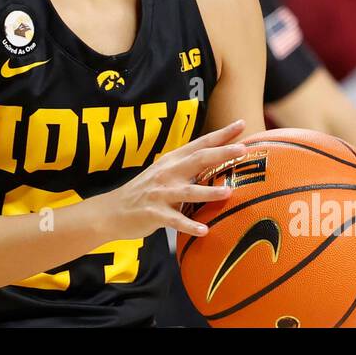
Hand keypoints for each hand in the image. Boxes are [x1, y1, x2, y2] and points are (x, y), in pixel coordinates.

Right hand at [99, 119, 247, 240]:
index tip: (241, 124)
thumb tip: (217, 162)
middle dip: (221, 153)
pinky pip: (175, 220)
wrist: (112, 210)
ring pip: (188, 191)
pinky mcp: (153, 213)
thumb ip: (187, 167)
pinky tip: (204, 230)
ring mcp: (160, 193)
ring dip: (209, 192)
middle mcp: (167, 173)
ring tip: (229, 192)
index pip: (200, 144)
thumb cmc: (146, 192)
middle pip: (197, 160)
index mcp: (172, 161)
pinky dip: (189, 225)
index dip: (221, 134)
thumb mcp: (164, 173)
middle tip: (243, 149)